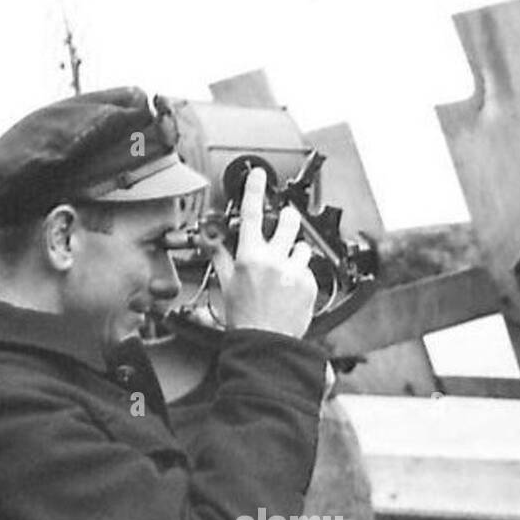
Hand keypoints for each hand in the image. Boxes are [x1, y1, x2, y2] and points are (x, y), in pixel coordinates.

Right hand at [207, 166, 316, 338]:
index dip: (255, 190)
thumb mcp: (226, 285)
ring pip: (302, 247)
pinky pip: (309, 270)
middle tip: (284, 224)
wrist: (266, 345)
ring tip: (286, 272)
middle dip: (287, 220)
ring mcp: (294, 272)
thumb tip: (210, 240)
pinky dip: (302, 277)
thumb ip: (221, 256)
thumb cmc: (244, 319)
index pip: (252, 215)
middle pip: (288, 222)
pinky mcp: (310, 285)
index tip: (259, 175)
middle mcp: (274, 261)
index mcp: (250, 257)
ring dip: (295, 254)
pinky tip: (291, 291)